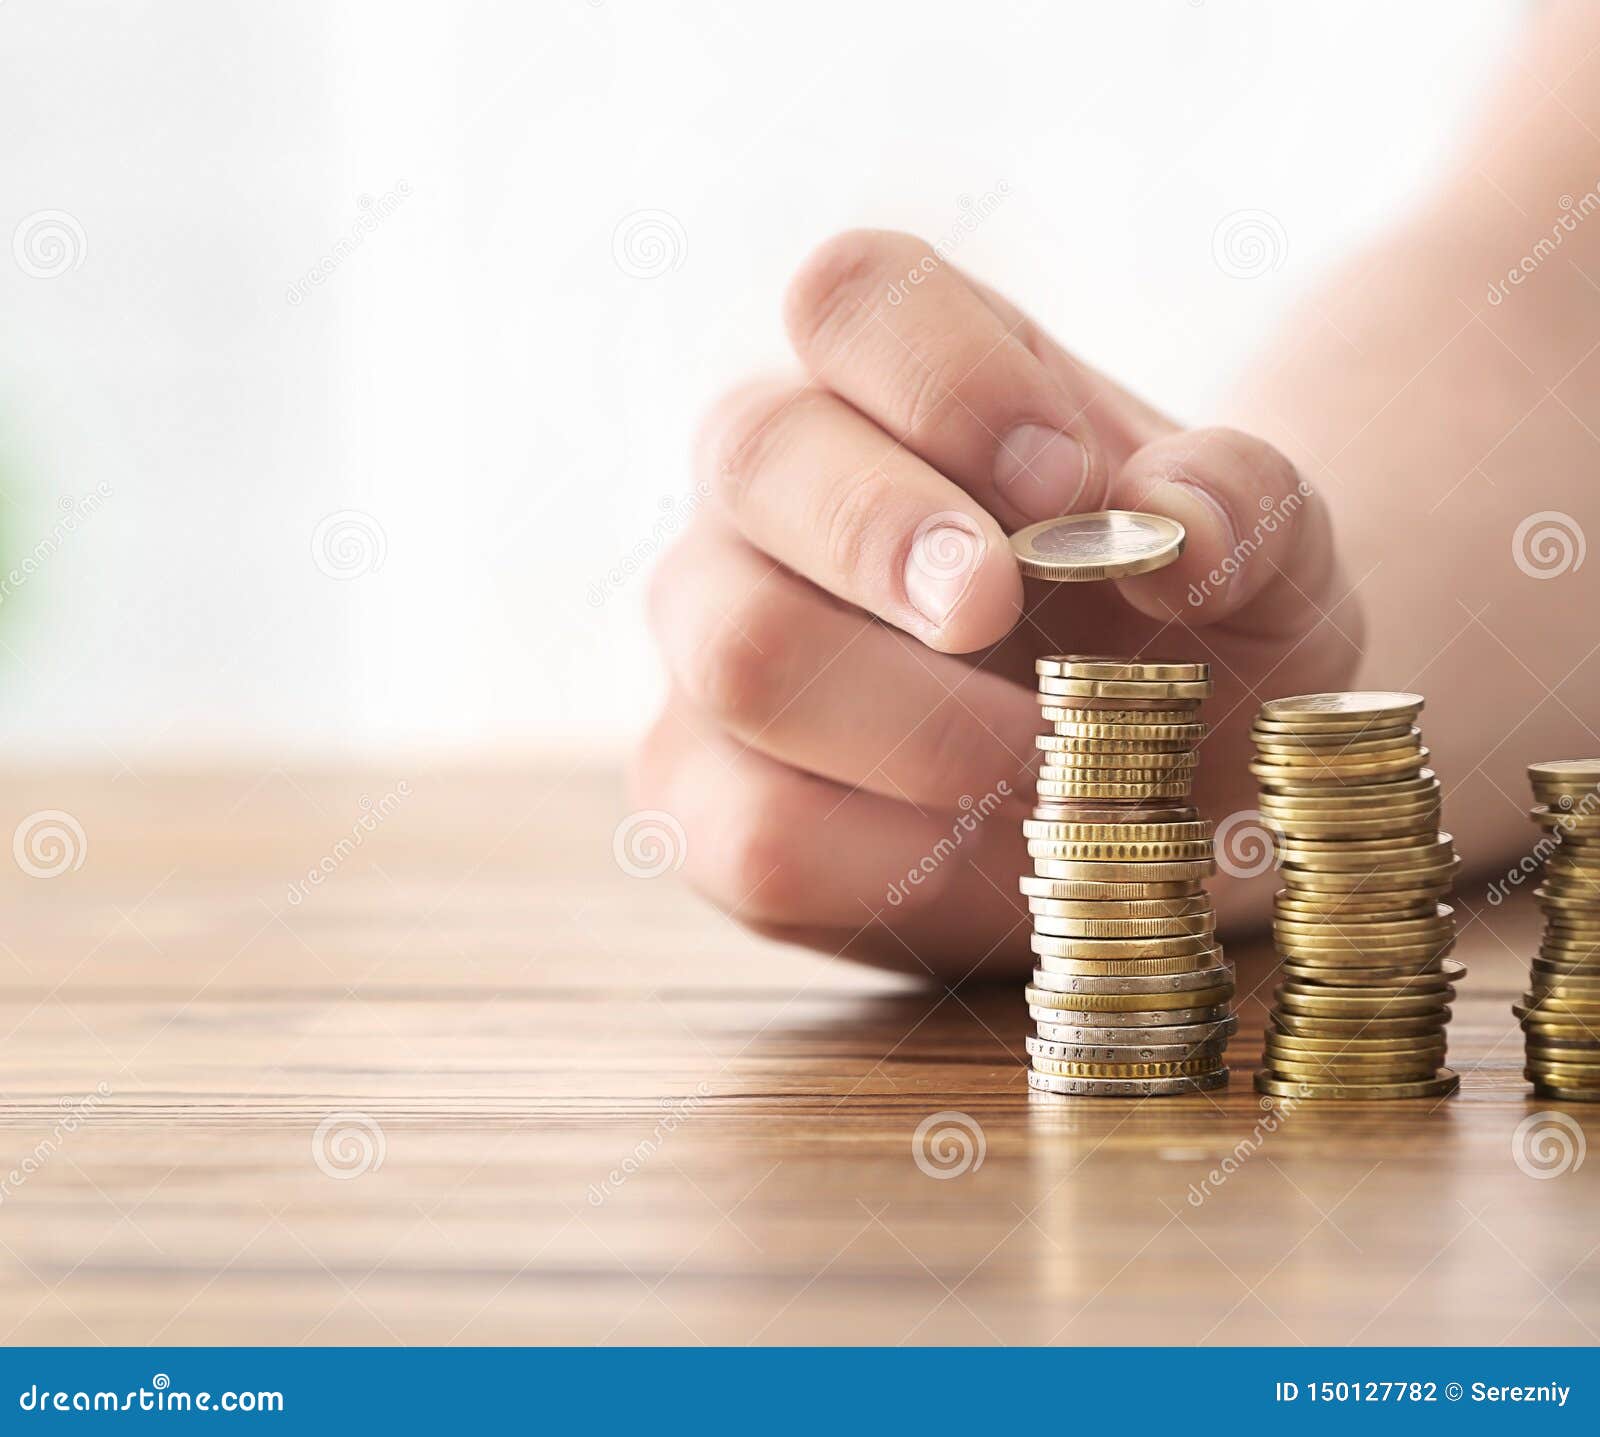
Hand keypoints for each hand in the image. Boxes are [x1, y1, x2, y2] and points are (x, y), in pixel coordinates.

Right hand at [635, 230, 1359, 978]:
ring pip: (742, 652)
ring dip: (916, 724)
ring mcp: (714, 641)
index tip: (1068, 479)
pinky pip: (753, 833)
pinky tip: (996, 857)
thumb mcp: (1265, 563)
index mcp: (895, 380)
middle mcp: (774, 493)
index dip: (942, 373)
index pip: (852, 296)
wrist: (1151, 787)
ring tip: (1049, 766)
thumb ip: (1245, 508)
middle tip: (999, 612)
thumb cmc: (1186, 638)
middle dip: (887, 534)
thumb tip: (1182, 530)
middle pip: (756, 451)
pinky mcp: (704, 800)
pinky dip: (898, 864)